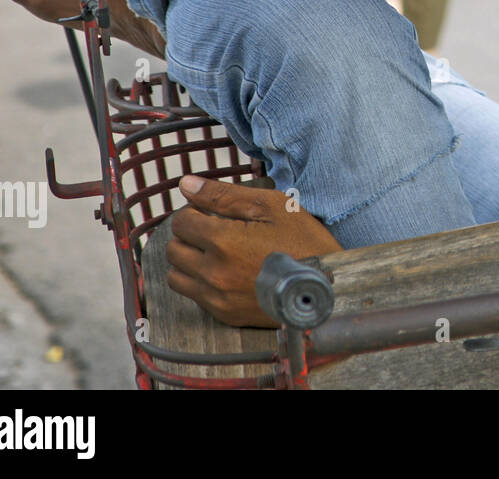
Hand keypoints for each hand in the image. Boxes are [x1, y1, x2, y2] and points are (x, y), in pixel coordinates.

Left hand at [166, 175, 342, 327]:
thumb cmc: (303, 240)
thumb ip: (224, 194)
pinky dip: (201, 282)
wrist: (324, 286)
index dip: (196, 211)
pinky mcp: (224, 315)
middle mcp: (213, 272)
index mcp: (223, 241)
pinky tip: (226, 272)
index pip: (181, 221)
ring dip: (189, 260)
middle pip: (174, 248)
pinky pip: (193, 296)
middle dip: (190, 235)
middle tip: (216, 230)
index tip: (213, 213)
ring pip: (176, 276)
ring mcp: (217, 297)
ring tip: (216, 252)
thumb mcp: (271, 206)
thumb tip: (185, 184)